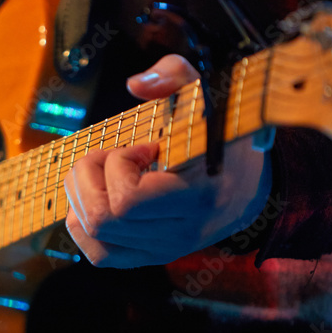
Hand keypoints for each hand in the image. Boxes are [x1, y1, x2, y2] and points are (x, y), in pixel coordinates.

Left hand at [63, 54, 271, 267]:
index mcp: (199, 197)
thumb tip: (135, 84)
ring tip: (104, 174)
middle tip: (110, 156)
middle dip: (89, 178)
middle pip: (101, 219)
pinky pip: (100, 255)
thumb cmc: (220, 133)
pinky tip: (97, 197)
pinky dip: (84, 226)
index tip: (142, 146)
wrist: (249, 185)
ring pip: (94, 237)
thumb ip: (175, 75)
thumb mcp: (207, 93)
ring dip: (82, 198)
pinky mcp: (151, 257)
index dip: (119, 166)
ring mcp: (165, 250)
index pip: (127, 201)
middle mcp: (182, 233)